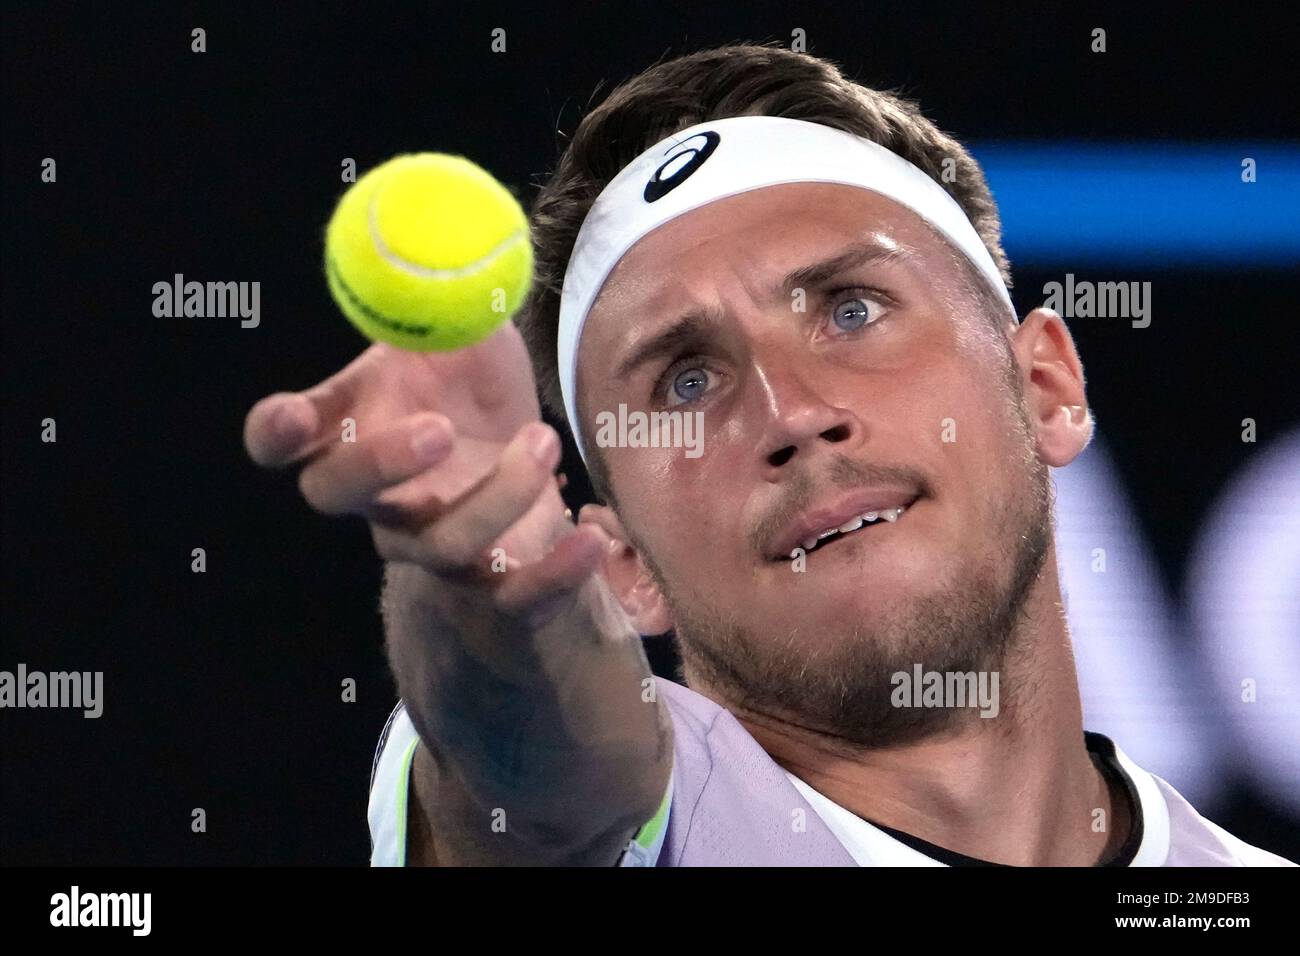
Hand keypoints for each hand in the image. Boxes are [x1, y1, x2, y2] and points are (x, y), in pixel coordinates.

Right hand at [242, 323, 609, 616]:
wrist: (532, 459)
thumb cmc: (481, 387)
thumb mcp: (468, 330)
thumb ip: (446, 292)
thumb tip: (447, 217)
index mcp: (355, 426)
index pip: (282, 440)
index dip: (275, 433)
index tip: (292, 415)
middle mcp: (379, 496)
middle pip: (337, 495)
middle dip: (380, 463)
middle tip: (439, 430)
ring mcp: (433, 546)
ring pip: (440, 544)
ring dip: (496, 493)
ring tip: (545, 438)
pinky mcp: (495, 584)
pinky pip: (515, 596)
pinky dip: (554, 571)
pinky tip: (592, 534)